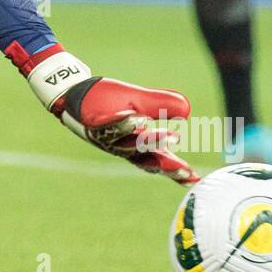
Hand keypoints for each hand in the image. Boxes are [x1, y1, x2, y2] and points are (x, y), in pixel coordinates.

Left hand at [7, 43, 199, 183]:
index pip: (159, 160)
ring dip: (147, 141)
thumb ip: (161, 105)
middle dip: (164, 164)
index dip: (176, 171)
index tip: (195, 180)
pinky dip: (121, 123)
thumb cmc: (107, 100)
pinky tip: (134, 116)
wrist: (76, 91)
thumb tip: (187, 111)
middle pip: (145, 159)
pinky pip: (108, 125)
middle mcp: (121, 146)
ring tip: (165, 136)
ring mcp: (106, 138)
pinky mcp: (92, 124)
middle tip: (183, 169)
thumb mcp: (139, 100)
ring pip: (128, 144)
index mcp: (136, 144)